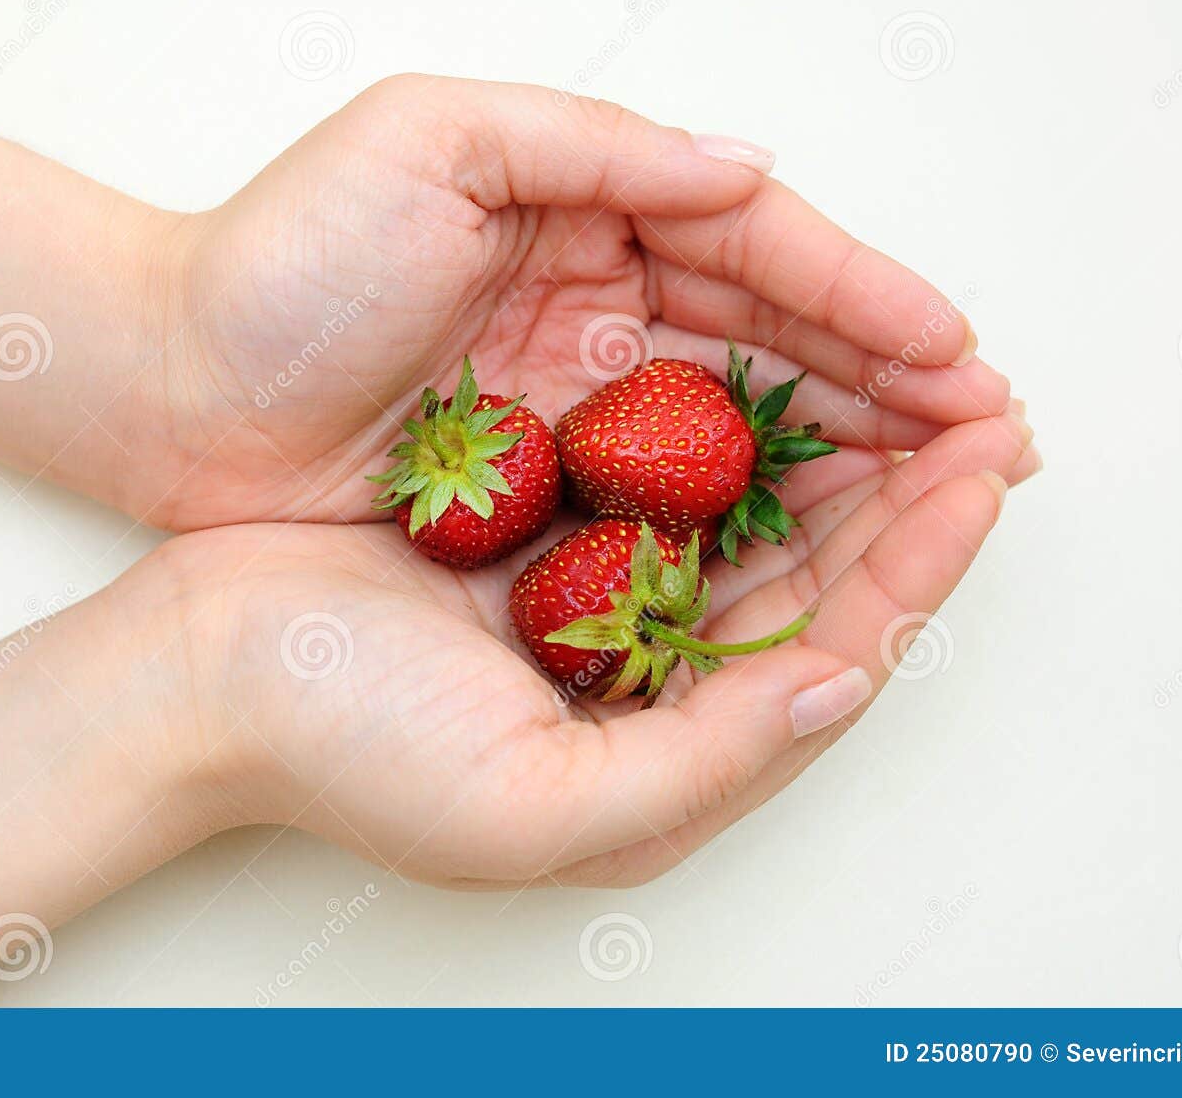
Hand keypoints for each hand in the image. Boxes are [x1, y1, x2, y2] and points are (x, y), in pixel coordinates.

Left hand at [138, 74, 1011, 530]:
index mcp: (584, 215)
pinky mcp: (541, 491)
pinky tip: (824, 545)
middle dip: (888, 388)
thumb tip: (746, 172)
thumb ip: (597, 148)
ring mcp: (574, 405)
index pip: (757, 252)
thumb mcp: (431, 140)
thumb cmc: (281, 258)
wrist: (171, 386)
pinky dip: (750, 522)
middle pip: (775, 344)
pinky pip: (669, 504)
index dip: (864, 301)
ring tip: (945, 494)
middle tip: (989, 438)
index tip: (954, 355)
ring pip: (741, 430)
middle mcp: (596, 307)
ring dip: (848, 460)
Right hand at [173, 413, 1032, 886]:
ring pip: (751, 522)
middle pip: (813, 583)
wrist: (197, 675)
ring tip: (905, 378)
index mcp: (665, 758)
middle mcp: (648, 686)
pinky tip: (765, 372)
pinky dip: (725, 428)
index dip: (918, 568)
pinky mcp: (545, 536)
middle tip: (984, 409)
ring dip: (831, 452)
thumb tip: (840, 684)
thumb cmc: (343, 753)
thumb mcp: (533, 809)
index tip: (983, 474)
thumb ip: (706, 761)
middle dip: (905, 498)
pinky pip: (665, 475)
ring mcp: (597, 604)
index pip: (832, 658)